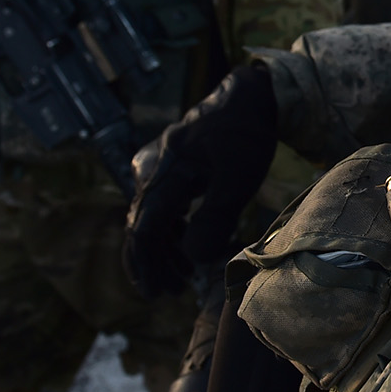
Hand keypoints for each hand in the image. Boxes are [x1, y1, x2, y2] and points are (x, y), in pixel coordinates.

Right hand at [124, 64, 278, 298]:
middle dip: (153, 264)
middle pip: (142, 227)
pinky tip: (185, 248)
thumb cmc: (246, 138)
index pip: (144, 230)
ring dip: (163, 250)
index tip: (154, 294)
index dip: (146, 265)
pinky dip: (170, 230)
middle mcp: (154, 170)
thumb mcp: (237, 181)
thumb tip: (193, 255)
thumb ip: (214, 217)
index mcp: (166, 174)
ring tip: (182, 277)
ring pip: (151, 218)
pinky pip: (161, 204)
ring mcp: (160, 167)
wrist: (249, 97)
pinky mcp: (171, 167)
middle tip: (170, 292)